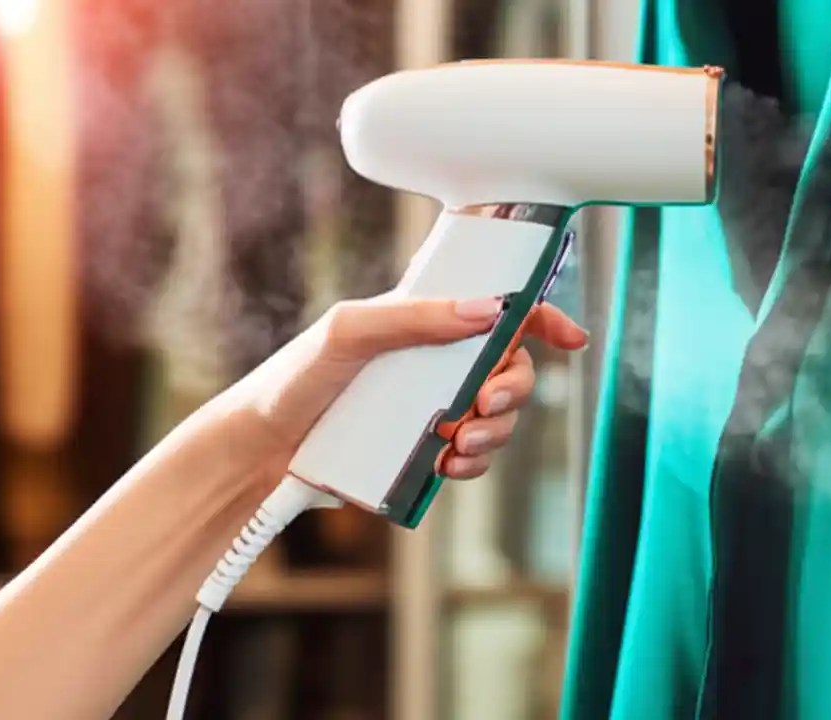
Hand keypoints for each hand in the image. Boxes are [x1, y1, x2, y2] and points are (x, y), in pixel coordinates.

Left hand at [201, 290, 587, 486]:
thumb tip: (486, 310)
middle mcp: (436, 364)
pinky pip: (472, 458)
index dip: (542, 321)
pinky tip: (450, 465)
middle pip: (510, 370)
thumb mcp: (350, 331)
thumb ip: (415, 316)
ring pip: (497, 418)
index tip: (571, 339)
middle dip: (515, 388)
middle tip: (487, 403)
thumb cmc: (294, 378)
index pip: (496, 313)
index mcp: (424, 323)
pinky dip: (473, 463)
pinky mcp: (423, 453)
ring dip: (496, 432)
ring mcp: (433, 410)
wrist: (259, 450)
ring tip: (461, 444)